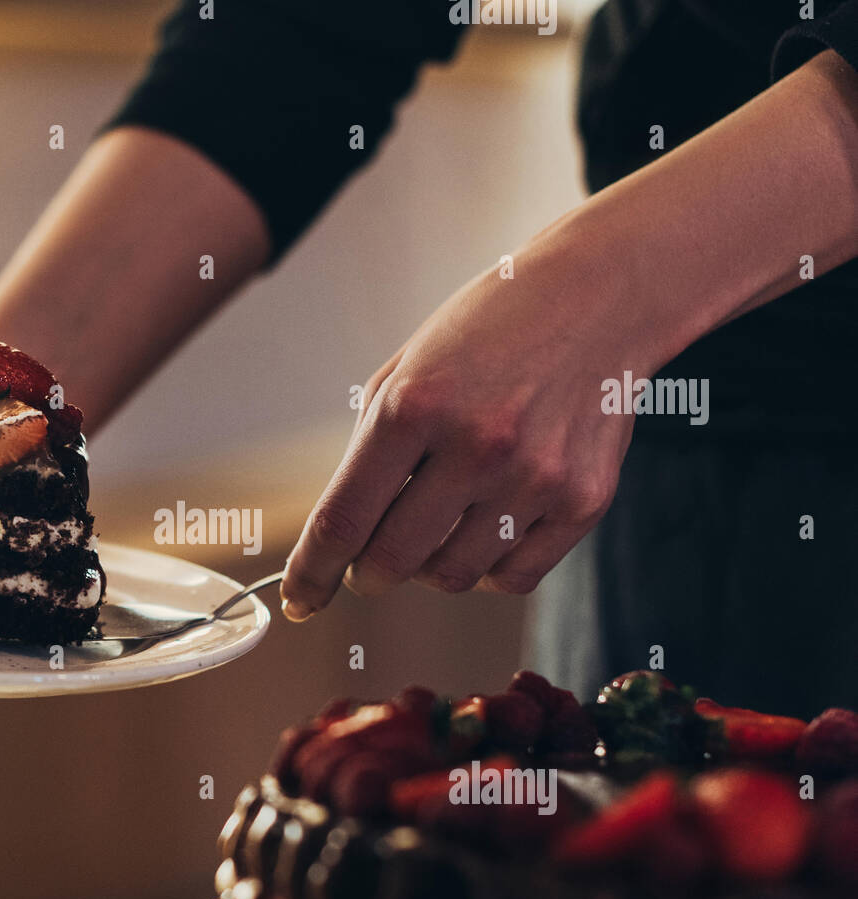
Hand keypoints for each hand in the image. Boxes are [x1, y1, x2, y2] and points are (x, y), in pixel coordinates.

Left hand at [282, 49, 857, 619]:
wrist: (599, 298)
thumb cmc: (486, 334)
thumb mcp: (405, 371)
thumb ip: (368, 454)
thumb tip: (341, 542)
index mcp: (414, 406)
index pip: (342, 521)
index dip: (310, 574)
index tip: (299, 600)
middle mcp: (475, 446)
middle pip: (394, 562)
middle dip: (369, 574)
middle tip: (371, 561)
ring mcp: (534, 478)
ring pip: (453, 577)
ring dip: (430, 567)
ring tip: (440, 524)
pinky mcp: (582, 501)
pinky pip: (513, 576)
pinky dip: (487, 567)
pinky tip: (486, 527)